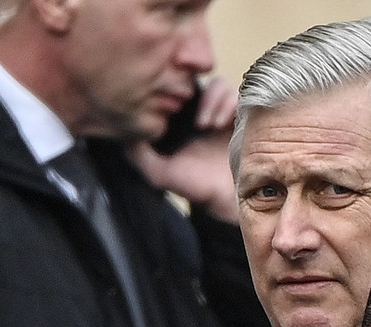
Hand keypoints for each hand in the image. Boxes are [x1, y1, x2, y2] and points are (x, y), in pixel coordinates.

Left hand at [130, 78, 239, 223]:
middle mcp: (206, 113)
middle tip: (189, 118)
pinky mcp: (246, 115)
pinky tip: (221, 124)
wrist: (231, 199)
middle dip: (191, 93)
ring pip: (217, 83)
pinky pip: (238, 93)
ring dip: (211, 100)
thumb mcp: (159, 173)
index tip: (169, 109)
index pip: (176, 91)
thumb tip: (124, 133)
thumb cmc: (197, 187)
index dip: (171, 92)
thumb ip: (138, 155)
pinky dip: (227, 103)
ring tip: (207, 125)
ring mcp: (226, 113)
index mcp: (185, 121)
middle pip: (196, 81)